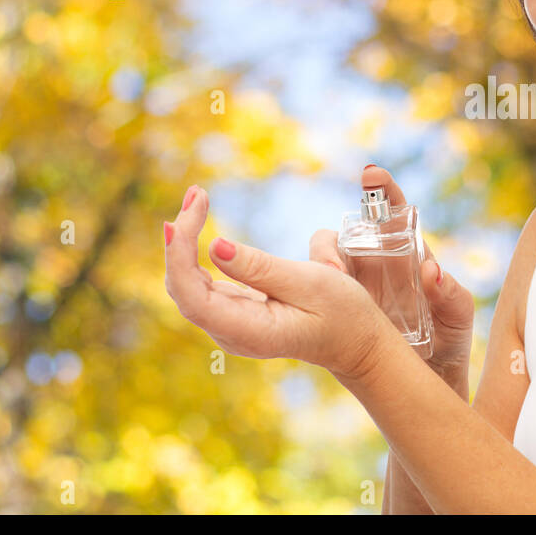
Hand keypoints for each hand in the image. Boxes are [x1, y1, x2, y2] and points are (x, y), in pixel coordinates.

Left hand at [163, 184, 389, 382]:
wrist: (356, 341)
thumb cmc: (342, 313)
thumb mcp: (310, 282)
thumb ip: (260, 268)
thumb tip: (214, 246)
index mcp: (248, 330)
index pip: (191, 295)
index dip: (179, 253)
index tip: (190, 212)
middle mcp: (230, 332)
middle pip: (184, 286)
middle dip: (181, 237)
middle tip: (196, 192)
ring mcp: (230, 325)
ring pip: (189, 283)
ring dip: (187, 240)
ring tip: (196, 199)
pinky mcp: (236, 313)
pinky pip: (204, 282)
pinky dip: (197, 251)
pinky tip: (197, 224)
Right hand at [309, 165, 475, 383]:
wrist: (429, 386)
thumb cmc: (448, 345)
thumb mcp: (458, 320)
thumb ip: (452, 297)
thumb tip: (433, 271)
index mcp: (406, 258)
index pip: (393, 216)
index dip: (383, 191)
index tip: (373, 174)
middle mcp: (375, 268)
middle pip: (349, 235)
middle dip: (341, 233)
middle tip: (341, 249)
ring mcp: (351, 291)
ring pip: (325, 261)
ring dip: (323, 262)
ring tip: (331, 276)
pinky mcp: (333, 313)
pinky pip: (311, 295)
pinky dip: (303, 289)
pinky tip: (301, 295)